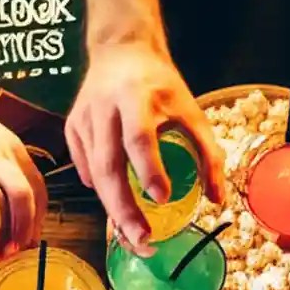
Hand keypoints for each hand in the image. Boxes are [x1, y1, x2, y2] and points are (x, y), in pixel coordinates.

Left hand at [0, 87, 46, 255]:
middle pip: (19, 192)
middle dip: (19, 229)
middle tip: (7, 255)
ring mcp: (6, 142)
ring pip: (34, 187)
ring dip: (32, 220)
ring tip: (19, 246)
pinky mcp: (17, 143)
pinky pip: (36, 180)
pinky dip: (36, 206)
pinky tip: (27, 226)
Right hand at [66, 43, 223, 253]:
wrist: (120, 50)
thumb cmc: (160, 84)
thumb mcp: (191, 109)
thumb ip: (208, 153)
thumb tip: (217, 200)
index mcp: (135, 96)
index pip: (138, 136)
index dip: (149, 168)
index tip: (163, 198)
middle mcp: (103, 108)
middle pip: (109, 165)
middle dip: (124, 207)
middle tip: (144, 239)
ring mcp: (82, 119)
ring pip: (95, 173)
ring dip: (113, 209)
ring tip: (133, 237)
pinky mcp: (72, 128)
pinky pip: (86, 169)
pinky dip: (101, 193)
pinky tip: (116, 211)